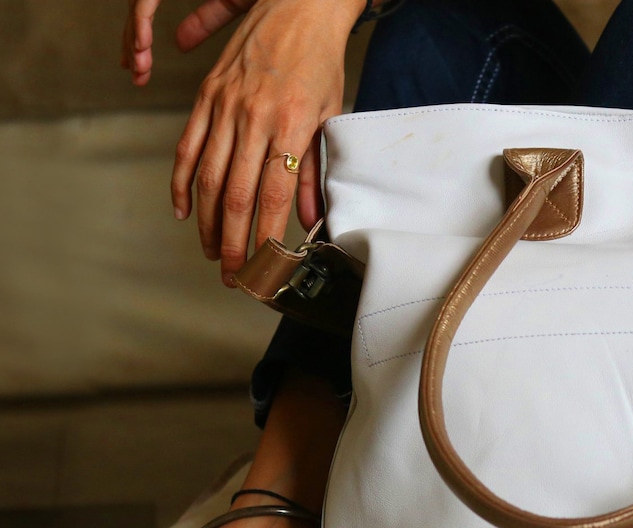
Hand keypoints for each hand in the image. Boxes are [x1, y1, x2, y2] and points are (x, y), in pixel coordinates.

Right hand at [166, 0, 358, 283]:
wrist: (297, 7)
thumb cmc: (320, 64)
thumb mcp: (328, 117)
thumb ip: (315, 172)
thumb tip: (312, 221)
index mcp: (290, 126)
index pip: (273, 196)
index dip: (265, 237)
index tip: (265, 267)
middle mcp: (253, 118)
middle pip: (236, 195)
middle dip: (235, 242)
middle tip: (235, 276)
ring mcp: (224, 106)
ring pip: (210, 178)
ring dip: (210, 223)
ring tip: (215, 253)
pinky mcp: (206, 96)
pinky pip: (188, 147)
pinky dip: (183, 182)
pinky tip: (184, 211)